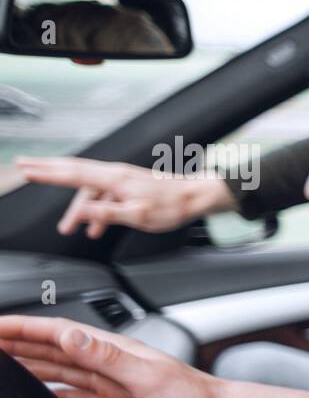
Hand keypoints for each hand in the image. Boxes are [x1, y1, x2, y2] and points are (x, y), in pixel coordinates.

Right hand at [0, 315, 231, 397]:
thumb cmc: (193, 397)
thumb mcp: (144, 375)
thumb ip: (104, 356)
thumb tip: (69, 335)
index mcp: (112, 350)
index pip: (56, 332)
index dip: (22, 328)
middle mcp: (107, 363)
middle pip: (51, 349)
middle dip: (16, 345)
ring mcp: (111, 384)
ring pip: (59, 371)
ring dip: (29, 367)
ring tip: (2, 367)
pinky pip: (75, 396)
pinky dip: (52, 395)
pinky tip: (38, 397)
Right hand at [17, 156, 233, 237]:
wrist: (196, 197)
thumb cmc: (172, 206)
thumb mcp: (138, 215)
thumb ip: (107, 213)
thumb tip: (81, 212)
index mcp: (114, 179)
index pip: (72, 173)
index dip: (46, 172)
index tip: (25, 168)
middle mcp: (115, 174)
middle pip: (74, 171)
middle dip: (48, 171)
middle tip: (24, 167)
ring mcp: (122, 180)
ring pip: (90, 191)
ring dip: (78, 209)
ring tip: (68, 229)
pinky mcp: (129, 187)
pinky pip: (105, 198)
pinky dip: (97, 211)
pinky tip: (96, 229)